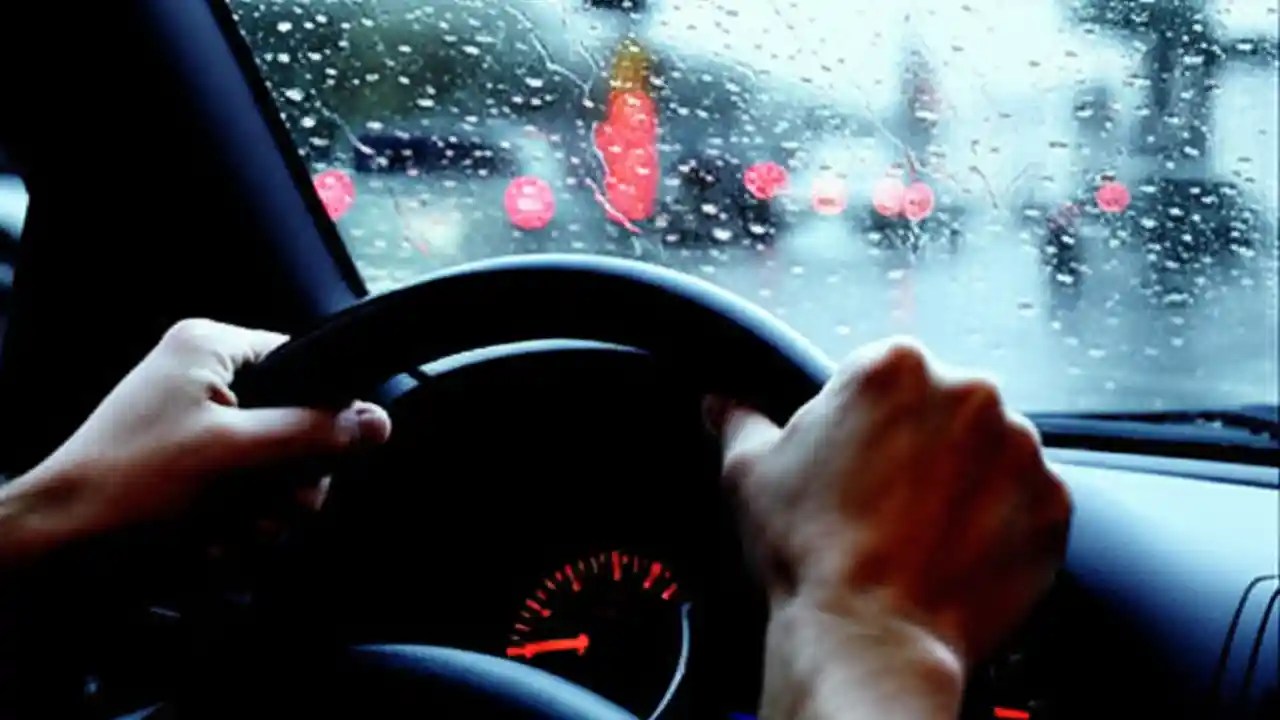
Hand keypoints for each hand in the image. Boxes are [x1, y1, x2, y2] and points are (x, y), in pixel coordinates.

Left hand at [0, 319, 391, 565]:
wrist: (58, 545)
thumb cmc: (130, 485)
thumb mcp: (234, 454)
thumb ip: (312, 433)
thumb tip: (380, 421)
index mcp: (210, 348)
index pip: (304, 363)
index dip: (320, 414)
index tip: (316, 457)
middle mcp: (205, 379)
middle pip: (296, 423)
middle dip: (289, 479)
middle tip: (270, 508)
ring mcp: (196, 426)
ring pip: (275, 467)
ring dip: (265, 512)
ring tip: (231, 532)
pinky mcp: (189, 470)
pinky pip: (244, 492)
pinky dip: (237, 525)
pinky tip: (214, 543)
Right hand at [708, 338, 1070, 718]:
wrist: (870, 638)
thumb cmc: (807, 551)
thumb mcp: (749, 473)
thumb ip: (738, 421)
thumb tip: (720, 403)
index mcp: (893, 366)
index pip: (883, 377)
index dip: (862, 423)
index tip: (852, 463)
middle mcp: (969, 391)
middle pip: (942, 407)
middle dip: (919, 447)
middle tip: (882, 503)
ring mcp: (1020, 449)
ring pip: (989, 453)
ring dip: (964, 482)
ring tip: (919, 534)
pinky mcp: (1054, 505)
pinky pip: (1028, 503)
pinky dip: (1001, 524)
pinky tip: (955, 553)